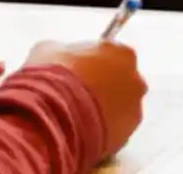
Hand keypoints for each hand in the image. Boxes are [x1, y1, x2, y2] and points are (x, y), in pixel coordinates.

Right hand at [25, 40, 147, 157]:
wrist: (55, 115)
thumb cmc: (53, 78)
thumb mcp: (47, 50)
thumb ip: (63, 51)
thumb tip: (59, 56)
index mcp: (120, 51)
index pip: (110, 54)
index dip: (91, 63)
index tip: (77, 71)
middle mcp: (134, 78)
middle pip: (121, 80)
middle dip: (103, 86)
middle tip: (79, 94)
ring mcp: (134, 107)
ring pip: (121, 107)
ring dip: (105, 109)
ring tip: (79, 115)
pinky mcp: (128, 133)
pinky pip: (116, 129)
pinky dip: (104, 129)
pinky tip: (83, 130)